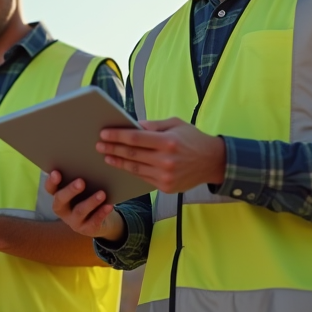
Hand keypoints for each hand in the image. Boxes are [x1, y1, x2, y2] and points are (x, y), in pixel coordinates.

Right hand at [44, 170, 123, 241]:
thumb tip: (86, 160)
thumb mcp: (82, 189)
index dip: (51, 181)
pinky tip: (109, 205)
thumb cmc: (87, 197)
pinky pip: (93, 221)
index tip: (56, 172)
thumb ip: (78, 178)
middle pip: (61, 200)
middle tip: (81, 182)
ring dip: (90, 202)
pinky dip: (101, 213)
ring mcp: (73, 221)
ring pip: (79, 211)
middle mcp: (62, 209)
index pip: (50, 188)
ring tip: (101, 193)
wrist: (98, 221)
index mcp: (58, 196)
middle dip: (70, 190)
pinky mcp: (86, 229)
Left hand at [97, 117, 224, 193]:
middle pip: (132, 154)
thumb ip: (154, 125)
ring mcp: (166, 176)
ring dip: (118, 161)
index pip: (135, 138)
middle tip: (98, 145)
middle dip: (112, 148)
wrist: (213, 162)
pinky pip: (143, 177)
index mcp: (168, 141)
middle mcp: (166, 160)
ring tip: (106, 155)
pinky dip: (131, 171)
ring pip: (135, 168)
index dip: (117, 136)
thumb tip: (132, 125)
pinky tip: (122, 165)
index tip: (103, 133)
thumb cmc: (192, 139)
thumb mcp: (176, 124)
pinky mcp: (166, 187)